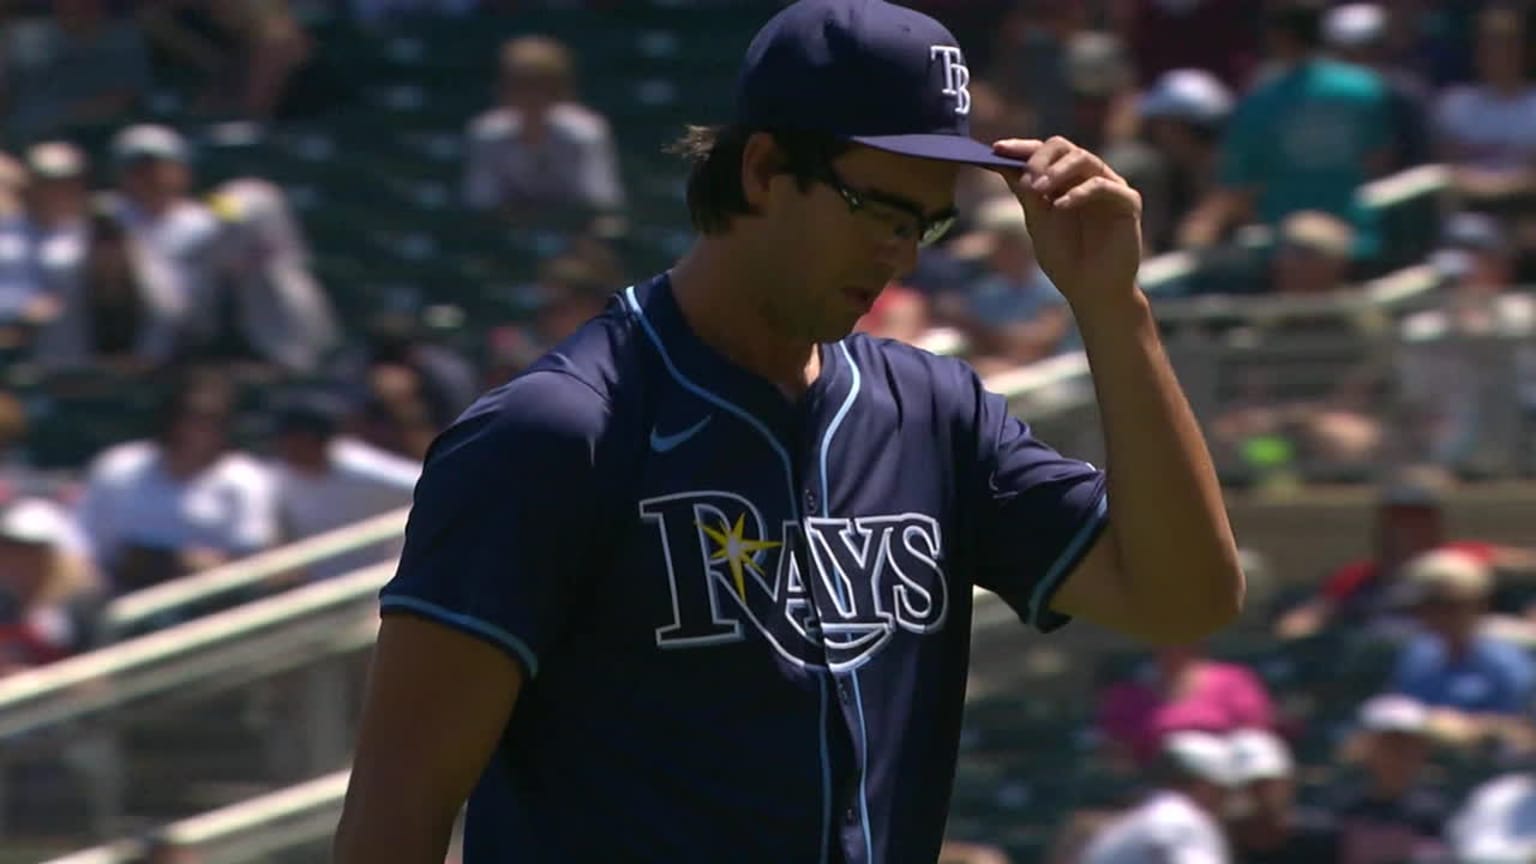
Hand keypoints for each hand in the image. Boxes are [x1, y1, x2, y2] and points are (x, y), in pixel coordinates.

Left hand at [991, 136, 1143, 303]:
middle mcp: (1086, 177)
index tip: (996, 149)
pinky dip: (1078, 193)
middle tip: (1026, 179)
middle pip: (1063, 146)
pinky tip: (1060, 207)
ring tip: (1037, 191)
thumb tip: (1001, 162)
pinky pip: (1102, 185)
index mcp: (1064, 180)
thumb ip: (1025, 192)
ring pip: (1083, 158)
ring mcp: (1109, 186)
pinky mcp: (1127, 201)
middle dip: (1039, 158)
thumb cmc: (1064, 259)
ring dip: (1056, 172)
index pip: (1043, 152)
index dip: (1020, 147)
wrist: (1091, 290)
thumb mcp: (1037, 221)